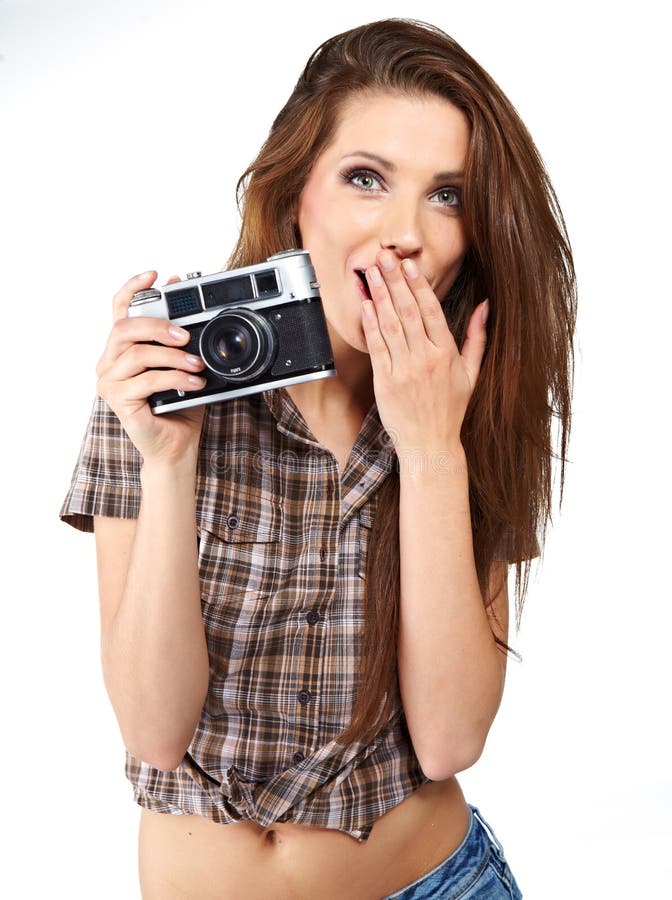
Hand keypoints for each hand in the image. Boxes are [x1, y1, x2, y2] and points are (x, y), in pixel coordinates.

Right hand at [95, 271, 206, 464]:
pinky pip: (147, 380)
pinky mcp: (118, 400)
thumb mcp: (184, 366)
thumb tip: (190, 308)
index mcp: (122, 349)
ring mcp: (109, 381)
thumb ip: (182, 338)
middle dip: (158, 325)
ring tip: (197, 366)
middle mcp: (109, 362)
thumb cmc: (180, 406)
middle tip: (186, 335)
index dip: (133, 288)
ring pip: (138, 354)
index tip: (154, 274)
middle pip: (125, 328)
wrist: (176, 446)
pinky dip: (175, 379)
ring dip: (173, 357)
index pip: (119, 309)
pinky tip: (194, 384)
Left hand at [361, 250, 487, 456]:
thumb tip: (485, 307)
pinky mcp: (386, 381)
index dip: (418, 285)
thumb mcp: (472, 374)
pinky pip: (377, 347)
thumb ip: (477, 338)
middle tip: (384, 256)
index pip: (431, 310)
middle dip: (395, 280)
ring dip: (380, 295)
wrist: (431, 445)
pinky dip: (370, 324)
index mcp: (447, 353)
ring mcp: (405, 369)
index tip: (409, 265)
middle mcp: (426, 358)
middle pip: (408, 311)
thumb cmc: (450, 411)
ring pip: (391, 324)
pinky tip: (365, 305)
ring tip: (372, 272)